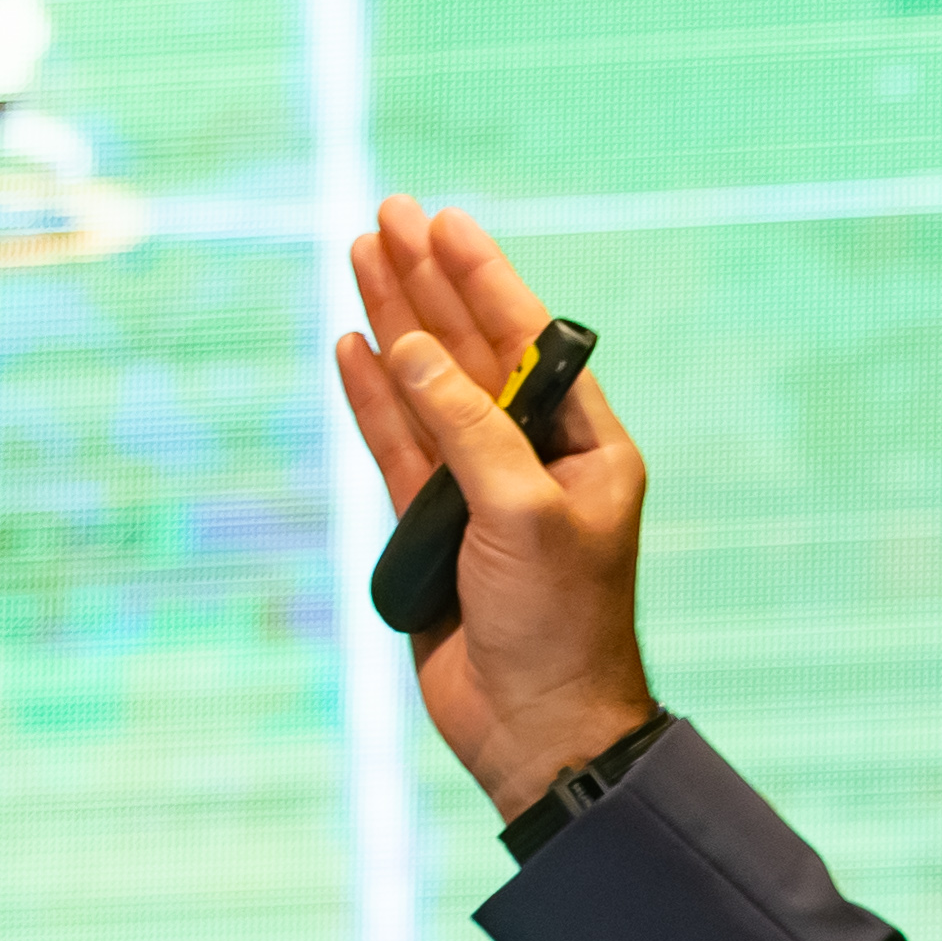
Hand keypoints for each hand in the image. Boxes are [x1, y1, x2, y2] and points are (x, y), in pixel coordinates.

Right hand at [330, 196, 657, 817]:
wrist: (536, 726)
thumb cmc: (558, 621)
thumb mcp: (523, 511)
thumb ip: (469, 427)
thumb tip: (412, 349)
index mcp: (588, 445)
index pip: (529, 341)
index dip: (485, 278)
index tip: (446, 221)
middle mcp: (536, 457)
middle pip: (472, 349)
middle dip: (431, 283)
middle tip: (387, 214)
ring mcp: (480, 490)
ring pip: (427, 388)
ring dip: (396, 324)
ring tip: (360, 255)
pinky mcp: (433, 528)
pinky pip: (398, 445)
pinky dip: (374, 397)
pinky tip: (353, 344)